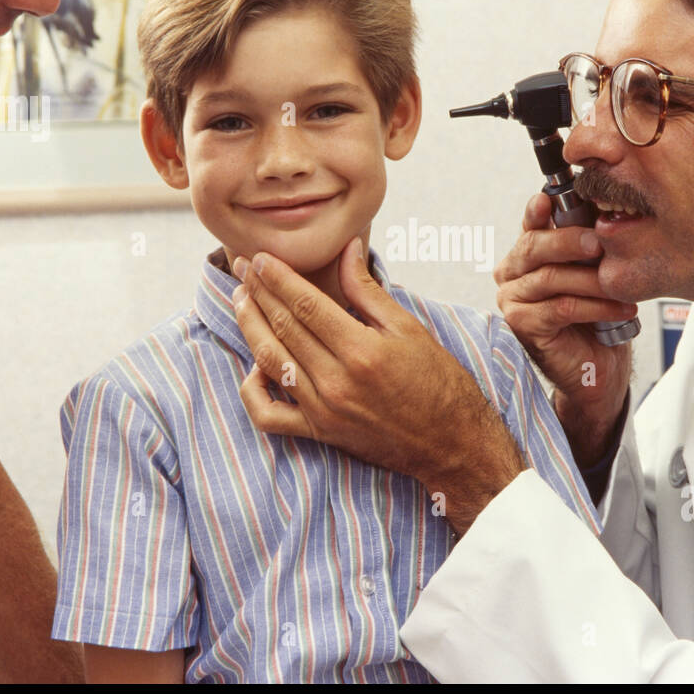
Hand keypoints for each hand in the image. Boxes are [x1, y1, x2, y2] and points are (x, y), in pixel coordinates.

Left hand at [231, 238, 522, 530]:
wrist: (453, 444)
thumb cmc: (439, 383)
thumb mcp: (410, 329)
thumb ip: (369, 290)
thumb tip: (347, 249)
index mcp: (362, 351)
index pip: (305, 305)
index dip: (278, 278)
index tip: (261, 258)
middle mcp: (337, 381)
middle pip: (283, 328)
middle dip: (259, 293)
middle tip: (242, 268)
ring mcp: (324, 410)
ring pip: (271, 363)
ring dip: (250, 327)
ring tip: (240, 300)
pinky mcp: (320, 432)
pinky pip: (270, 416)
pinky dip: (253, 392)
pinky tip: (254, 366)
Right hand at [494, 193, 635, 464]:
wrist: (599, 368)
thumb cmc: (598, 317)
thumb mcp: (595, 273)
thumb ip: (589, 245)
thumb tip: (604, 208)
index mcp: (526, 254)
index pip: (531, 224)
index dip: (538, 210)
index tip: (550, 198)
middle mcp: (511, 274)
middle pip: (535, 247)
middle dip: (570, 241)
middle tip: (600, 243)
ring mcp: (512, 301)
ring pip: (551, 278)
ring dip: (592, 280)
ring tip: (621, 283)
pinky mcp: (523, 326)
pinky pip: (561, 308)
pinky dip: (596, 307)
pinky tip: (621, 308)